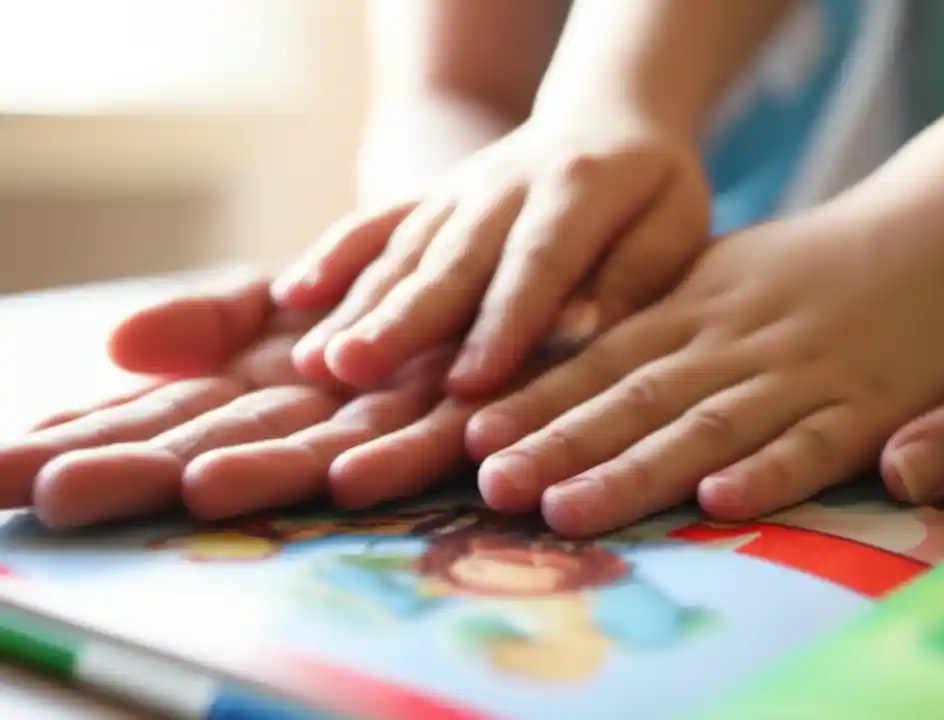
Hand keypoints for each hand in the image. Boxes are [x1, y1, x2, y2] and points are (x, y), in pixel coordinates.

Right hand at [0, 279, 473, 527]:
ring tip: (195, 488)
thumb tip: (118, 344)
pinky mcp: (475, 415)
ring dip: (258, 475)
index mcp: (265, 403)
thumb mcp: (282, 307)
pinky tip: (350, 478)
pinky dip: (395, 460)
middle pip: (225, 447)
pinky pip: (434, 437)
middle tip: (61, 494)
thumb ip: (210, 327)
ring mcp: (396, 423)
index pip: (166, 424)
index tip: (4, 471)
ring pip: (322, 452)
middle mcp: (321, 425)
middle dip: (149, 472)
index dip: (93, 442)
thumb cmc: (373, 297)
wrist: (485, 252)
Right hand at [274, 118, 710, 396]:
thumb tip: (578, 333)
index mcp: (578, 191)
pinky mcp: (430, 197)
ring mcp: (458, 190)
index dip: (502, 324)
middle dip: (402, 319)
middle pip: (451, 259)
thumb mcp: (671, 229)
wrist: (608, 120)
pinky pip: (377, 223)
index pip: (537, 264)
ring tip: (316, 360)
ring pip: (404, 249)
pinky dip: (334, 257)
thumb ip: (629, 281)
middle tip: (355, 368)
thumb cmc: (653, 193)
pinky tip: (292, 296)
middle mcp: (505, 186)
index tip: (468, 382)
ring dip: (357, 305)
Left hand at [464, 214, 943, 535]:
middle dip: (559, 445)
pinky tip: (719, 502)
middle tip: (489, 485)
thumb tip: (573, 368)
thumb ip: (658, 324)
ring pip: (708, 426)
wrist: (940, 226)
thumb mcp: (726, 276)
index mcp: (698, 310)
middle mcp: (737, 342)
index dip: (539, 401)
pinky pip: (817, 443)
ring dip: (634, 471)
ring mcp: (803, 374)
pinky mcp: (870, 405)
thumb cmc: (820, 266)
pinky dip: (771, 472)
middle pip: (637, 399)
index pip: (604, 360)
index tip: (472, 437)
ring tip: (564, 510)